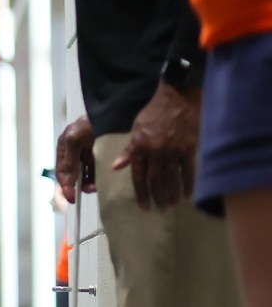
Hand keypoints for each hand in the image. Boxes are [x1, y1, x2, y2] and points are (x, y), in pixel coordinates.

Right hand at [55, 115, 95, 203]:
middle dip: (77, 186)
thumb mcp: (73, 140)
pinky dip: (98, 178)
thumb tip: (68, 182)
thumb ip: (69, 161)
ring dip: (88, 183)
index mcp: (63, 149)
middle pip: (72, 175)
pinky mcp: (101, 156)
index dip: (64, 186)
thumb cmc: (89, 123)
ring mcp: (88, 155)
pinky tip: (101, 182)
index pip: (61, 172)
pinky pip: (98, 171)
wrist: (112, 114)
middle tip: (85, 193)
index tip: (71, 198)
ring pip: (85, 175)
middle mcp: (74, 153)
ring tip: (95, 187)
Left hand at [113, 83, 199, 210]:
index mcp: (140, 147)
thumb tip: (117, 167)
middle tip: (158, 210)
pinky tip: (187, 195)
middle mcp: (155, 152)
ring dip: (170, 194)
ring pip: (171, 178)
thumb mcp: (136, 128)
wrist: (177, 97)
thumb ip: (129, 149)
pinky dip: (188, 184)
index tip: (143, 206)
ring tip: (170, 206)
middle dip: (156, 197)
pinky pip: (189, 171)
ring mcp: (173, 151)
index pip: (138, 176)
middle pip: (155, 181)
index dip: (140, 193)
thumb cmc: (154, 111)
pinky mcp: (189, 149)